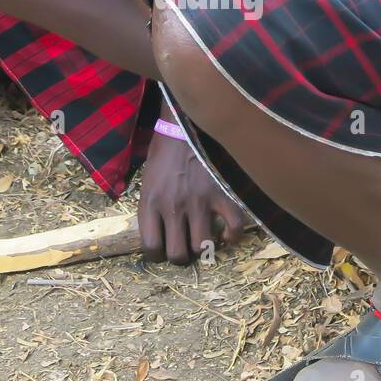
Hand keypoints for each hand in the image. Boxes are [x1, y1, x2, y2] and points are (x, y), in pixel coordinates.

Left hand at [138, 127, 247, 263]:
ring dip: (203, 248)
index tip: (163, 250)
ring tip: (203, 239)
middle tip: (184, 247)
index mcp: (150, 202)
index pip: (151, 248)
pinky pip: (233, 226)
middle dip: (181, 257)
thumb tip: (157, 234)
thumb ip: (151, 207)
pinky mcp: (220, 194)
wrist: (185, 123)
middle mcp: (173, 207)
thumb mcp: (147, 180)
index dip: (157, 256)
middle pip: (178, 254)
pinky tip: (227, 234)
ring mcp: (198, 201)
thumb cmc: (164, 151)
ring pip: (202, 247)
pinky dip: (232, 236)